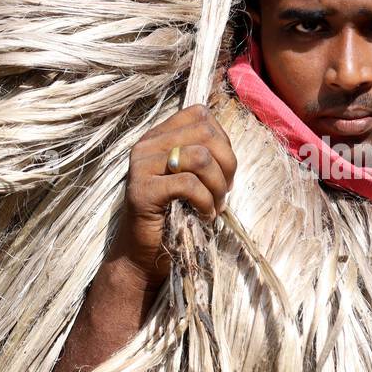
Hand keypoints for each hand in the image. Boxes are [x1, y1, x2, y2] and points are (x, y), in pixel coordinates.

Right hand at [109, 103, 236, 288]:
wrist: (143, 256)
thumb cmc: (174, 217)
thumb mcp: (192, 179)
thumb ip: (205, 156)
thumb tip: (230, 148)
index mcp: (159, 136)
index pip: (200, 115)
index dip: (223, 141)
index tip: (224, 171)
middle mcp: (147, 145)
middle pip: (206, 133)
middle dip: (227, 164)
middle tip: (223, 192)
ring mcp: (141, 166)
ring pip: (201, 158)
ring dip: (218, 186)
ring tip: (214, 206)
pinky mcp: (142, 190)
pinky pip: (189, 184)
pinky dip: (205, 202)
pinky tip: (203, 216)